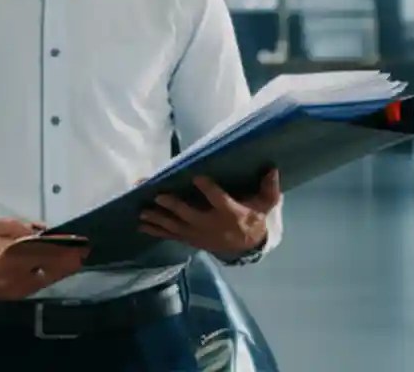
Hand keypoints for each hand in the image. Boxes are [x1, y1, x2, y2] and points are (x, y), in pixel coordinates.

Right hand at [0, 218, 88, 300]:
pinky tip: (59, 270)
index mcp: (6, 253)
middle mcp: (13, 274)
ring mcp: (15, 288)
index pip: (42, 251)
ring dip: (62, 270)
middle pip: (48, 268)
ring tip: (76, 260)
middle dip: (68, 261)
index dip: (63, 248)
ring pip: (45, 279)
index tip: (79, 244)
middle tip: (85, 253)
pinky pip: (38, 285)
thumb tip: (44, 231)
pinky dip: (49, 276)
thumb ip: (21, 228)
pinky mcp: (15, 296)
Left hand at [138, 169, 280, 257]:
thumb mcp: (266, 204)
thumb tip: (272, 168)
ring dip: (158, 219)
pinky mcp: (191, 239)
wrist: (248, 246)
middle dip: (174, 206)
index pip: (220, 201)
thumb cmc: (254, 217)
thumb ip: (269, 188)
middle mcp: (212, 225)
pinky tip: (141, 225)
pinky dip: (156, 231)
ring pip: (176, 227)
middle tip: (159, 195)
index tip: (198, 177)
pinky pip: (172, 235)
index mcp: (231, 214)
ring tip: (142, 212)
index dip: (209, 190)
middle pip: (191, 215)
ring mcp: (199, 234)